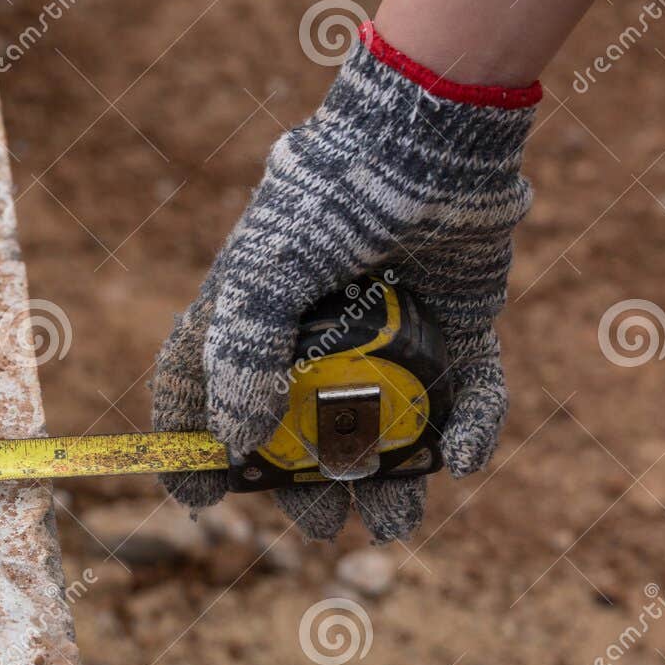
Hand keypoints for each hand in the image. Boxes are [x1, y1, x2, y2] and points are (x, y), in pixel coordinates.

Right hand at [150, 25, 535, 541]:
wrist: (430, 140)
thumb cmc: (329, 201)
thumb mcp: (261, 276)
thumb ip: (239, 359)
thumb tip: (235, 445)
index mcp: (251, 318)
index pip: (202, 393)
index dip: (193, 450)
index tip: (203, 501)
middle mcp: (317, 338)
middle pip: (302, 431)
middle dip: (308, 486)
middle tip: (318, 522)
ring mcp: (391, 337)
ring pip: (386, 427)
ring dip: (389, 481)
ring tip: (393, 524)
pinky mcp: (459, 329)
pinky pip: (468, 392)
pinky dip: (471, 428)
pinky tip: (464, 461)